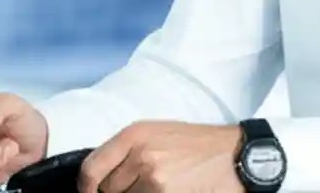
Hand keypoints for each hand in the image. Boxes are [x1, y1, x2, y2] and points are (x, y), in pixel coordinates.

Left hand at [78, 121, 243, 192]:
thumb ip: (126, 149)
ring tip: (159, 186)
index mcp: (134, 135)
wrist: (234, 156)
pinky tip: (169, 190)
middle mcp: (141, 156)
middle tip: (140, 184)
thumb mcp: (157, 133)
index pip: (90, 168)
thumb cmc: (196, 144)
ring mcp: (154, 180)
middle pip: (107, 190)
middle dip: (119, 191)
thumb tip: (97, 177)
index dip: (85, 187)